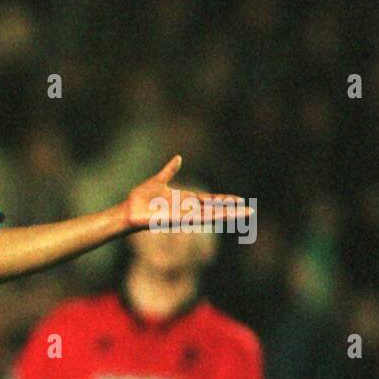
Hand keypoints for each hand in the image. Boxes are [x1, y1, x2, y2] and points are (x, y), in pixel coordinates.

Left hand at [123, 155, 249, 229]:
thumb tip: (179, 158)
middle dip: (232, 210)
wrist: (128, 210)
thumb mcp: (158, 180)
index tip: (239, 199)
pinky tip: (224, 216)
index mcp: (185, 199)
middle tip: (250, 211)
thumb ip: (170, 170)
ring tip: (245, 215)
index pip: (210, 199)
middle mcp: (187, 209)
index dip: (224, 199)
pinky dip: (212, 217)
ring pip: (211, 215)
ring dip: (228, 215)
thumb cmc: (139, 199)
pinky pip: (198, 218)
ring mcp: (184, 215)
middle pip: (215, 209)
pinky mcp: (178, 220)